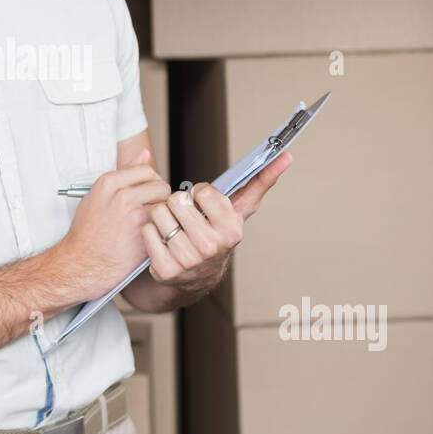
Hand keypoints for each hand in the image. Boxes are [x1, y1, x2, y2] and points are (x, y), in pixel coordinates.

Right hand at [56, 148, 171, 304]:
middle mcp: (122, 195)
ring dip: (162, 215)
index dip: (149, 182)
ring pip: (165, 205)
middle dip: (159, 198)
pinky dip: (161, 231)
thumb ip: (125, 172)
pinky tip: (149, 238)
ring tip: (148, 225)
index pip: (146, 170)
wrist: (81, 264)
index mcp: (109, 182)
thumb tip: (146, 153)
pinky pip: (165, 225)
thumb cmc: (87, 233)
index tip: (144, 195)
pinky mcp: (144, 234)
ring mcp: (134, 215)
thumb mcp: (98, 196)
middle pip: (161, 185)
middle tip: (148, 212)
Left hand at [142, 151, 292, 297]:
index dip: (198, 194)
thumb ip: (260, 182)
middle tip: (186, 218)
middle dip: (178, 205)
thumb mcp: (238, 210)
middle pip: (177, 201)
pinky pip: (147, 232)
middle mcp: (211, 247)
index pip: (202, 191)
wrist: (197, 276)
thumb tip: (285, 156)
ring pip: (160, 215)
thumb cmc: (216, 234)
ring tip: (174, 228)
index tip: (202, 204)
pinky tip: (162, 241)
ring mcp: (188, 260)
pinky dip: (151, 233)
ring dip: (163, 218)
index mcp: (230, 230)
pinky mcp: (165, 269)